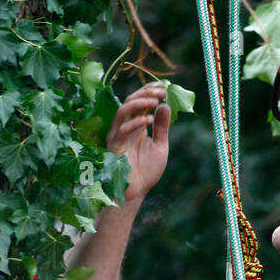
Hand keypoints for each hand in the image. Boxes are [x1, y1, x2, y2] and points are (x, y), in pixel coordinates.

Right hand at [107, 82, 170, 203]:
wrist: (136, 192)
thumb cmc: (146, 171)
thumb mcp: (160, 146)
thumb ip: (162, 127)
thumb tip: (165, 105)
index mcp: (135, 125)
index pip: (140, 102)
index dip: (149, 91)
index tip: (162, 87)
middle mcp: (125, 127)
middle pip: (130, 101)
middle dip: (145, 93)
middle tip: (160, 91)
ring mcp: (118, 135)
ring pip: (123, 110)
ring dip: (139, 103)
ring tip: (155, 101)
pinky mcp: (115, 146)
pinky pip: (122, 128)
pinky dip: (136, 122)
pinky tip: (149, 120)